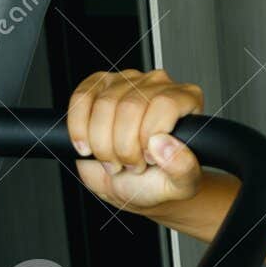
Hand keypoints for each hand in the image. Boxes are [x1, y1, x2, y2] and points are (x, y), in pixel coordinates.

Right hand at [66, 68, 203, 210]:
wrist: (132, 183)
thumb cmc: (159, 179)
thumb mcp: (181, 183)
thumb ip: (183, 168)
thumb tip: (164, 144)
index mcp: (186, 100)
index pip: (165, 104)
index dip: (150, 135)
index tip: (148, 157)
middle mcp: (158, 85)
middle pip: (131, 106)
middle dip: (124, 145)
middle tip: (130, 164)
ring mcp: (126, 82)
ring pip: (104, 104)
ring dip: (102, 142)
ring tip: (113, 160)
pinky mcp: (98, 87)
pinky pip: (81, 98)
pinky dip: (79, 128)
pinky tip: (88, 147)